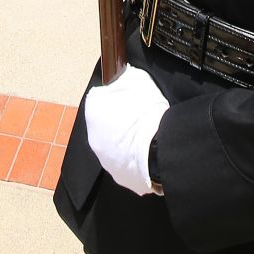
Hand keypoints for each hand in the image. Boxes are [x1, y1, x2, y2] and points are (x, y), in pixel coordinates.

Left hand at [84, 64, 168, 196]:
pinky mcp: (119, 177)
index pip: (99, 98)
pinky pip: (126, 165)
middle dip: (119, 121)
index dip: (116, 96)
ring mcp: (105, 160)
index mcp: (93, 110)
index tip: (131, 99)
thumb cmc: (146, 111)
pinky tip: (149, 154)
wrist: (160, 149)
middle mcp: (93, 137)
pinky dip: (134, 160)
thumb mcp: (136, 78)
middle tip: (139, 118)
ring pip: (114, 146)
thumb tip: (122, 76)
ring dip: (126, 142)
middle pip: (105, 124)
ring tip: (147, 138)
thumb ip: (124, 76)